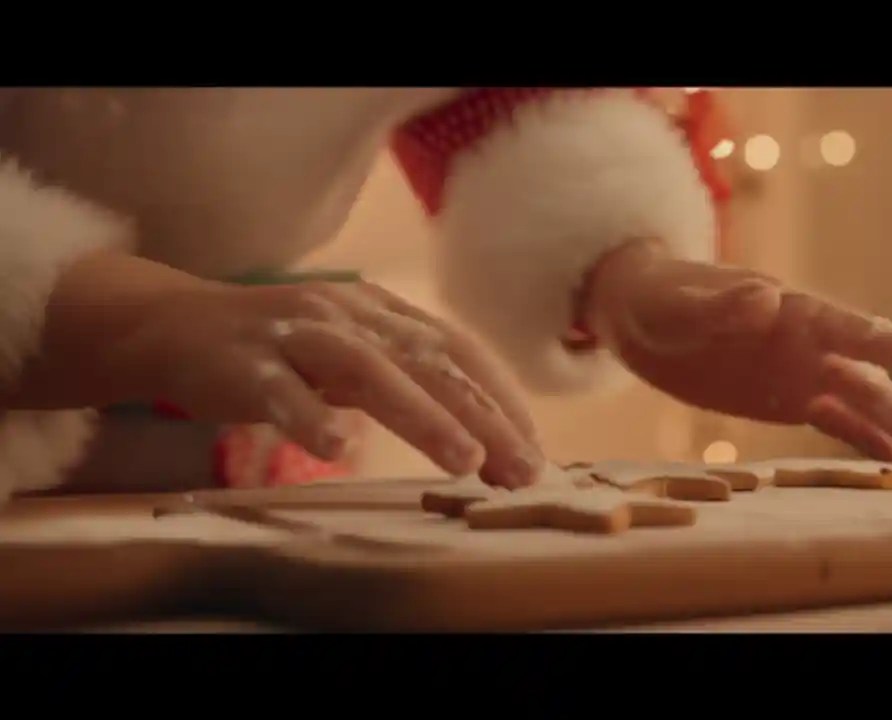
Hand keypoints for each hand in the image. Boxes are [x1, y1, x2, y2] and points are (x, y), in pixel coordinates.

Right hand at [105, 281, 542, 487]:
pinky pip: (283, 394)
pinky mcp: (246, 365)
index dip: (501, 395)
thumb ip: (408, 380)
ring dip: (423, 416)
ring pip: (370, 372)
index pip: (458, 349)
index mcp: (382, 313)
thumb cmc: (280, 349)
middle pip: (430, 363)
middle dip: (484, 416)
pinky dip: (312, 419)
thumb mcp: (353, 354)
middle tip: (524, 467)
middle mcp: (349, 316)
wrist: (175, 324)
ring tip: (465, 460)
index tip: (534, 446)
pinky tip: (340, 449)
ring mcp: (297, 336)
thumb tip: (482, 432)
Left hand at [584, 241, 891, 465]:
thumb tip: (767, 300)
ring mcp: (801, 373)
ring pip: (867, 410)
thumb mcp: (682, 302)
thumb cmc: (659, 296)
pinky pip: (837, 425)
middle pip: (879, 386)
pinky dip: (868, 448)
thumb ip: (722, 304)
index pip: (867, 336)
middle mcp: (811, 345)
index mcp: (798, 314)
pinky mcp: (784, 399)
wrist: (637, 310)